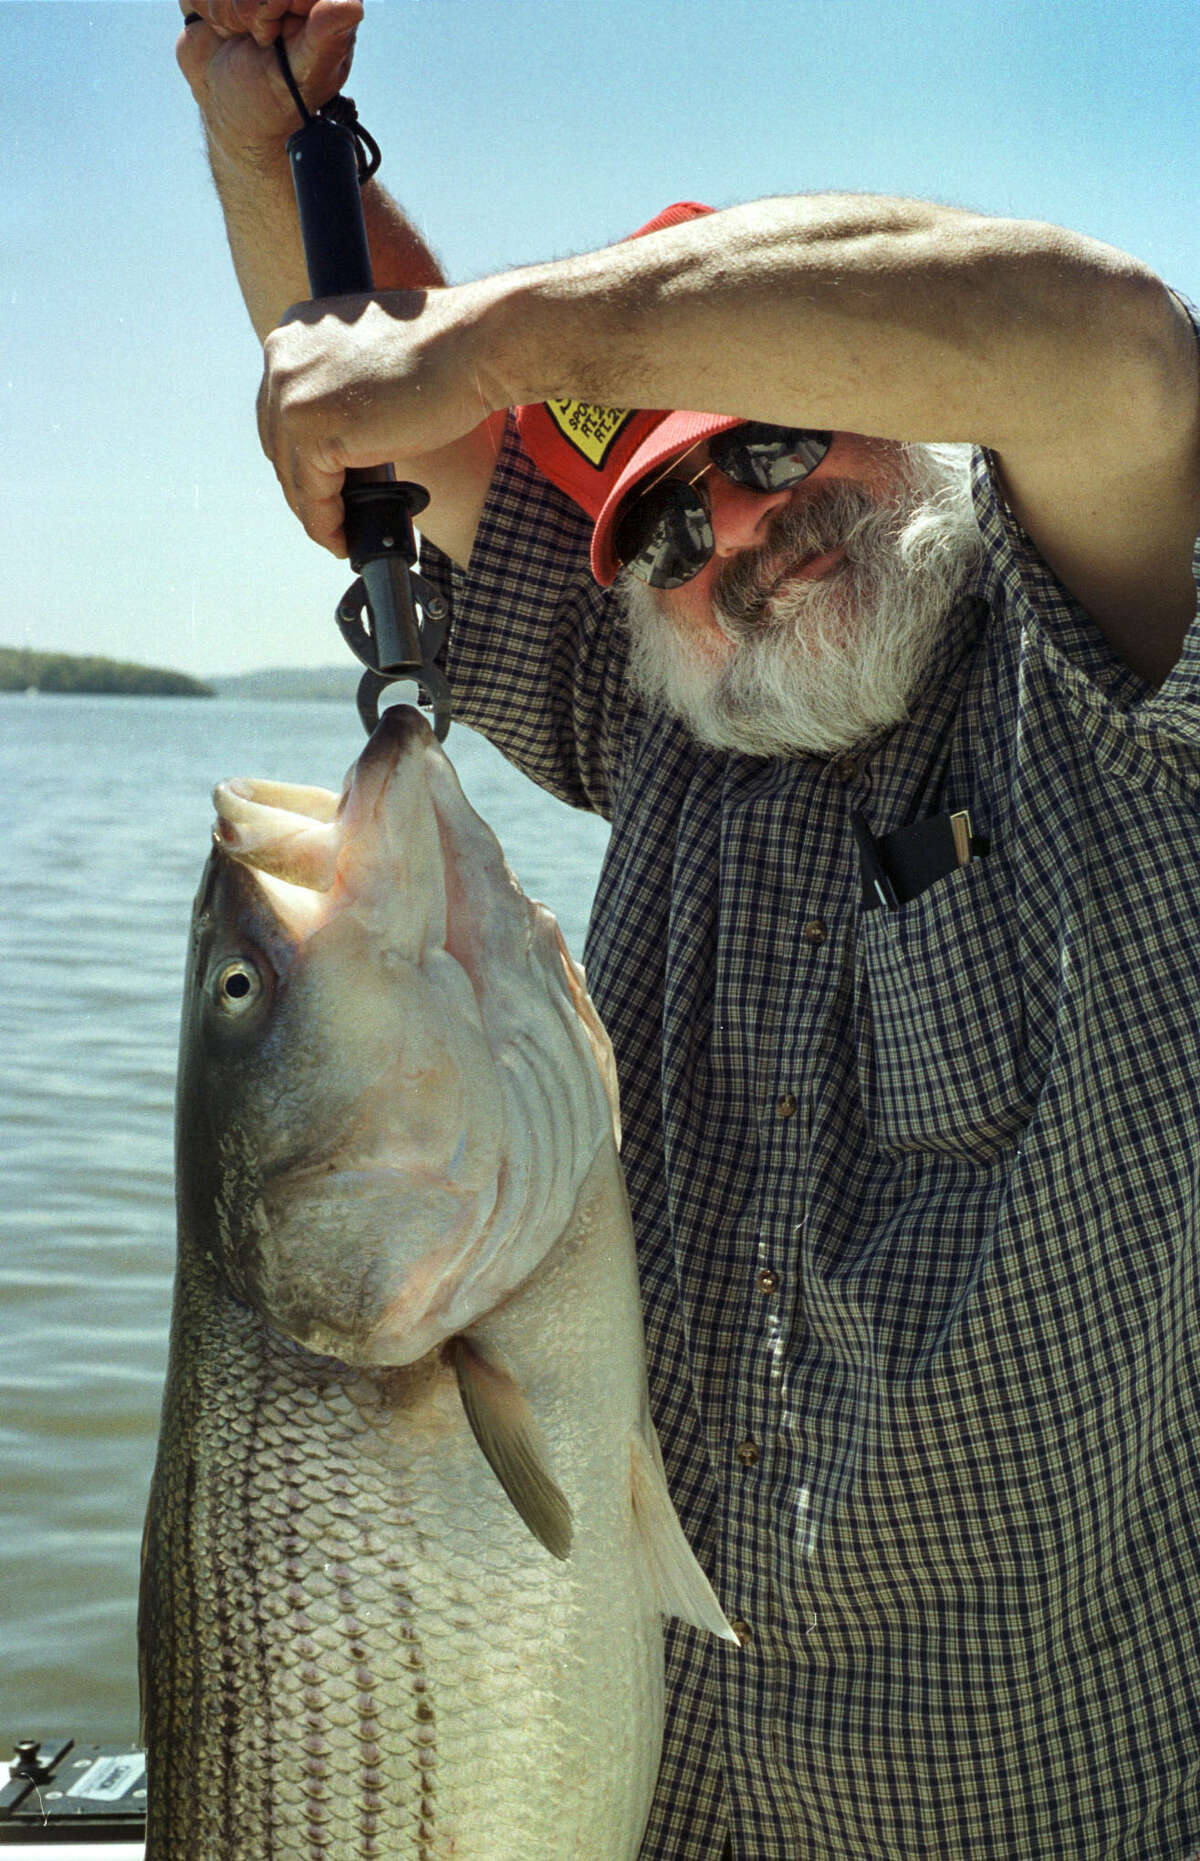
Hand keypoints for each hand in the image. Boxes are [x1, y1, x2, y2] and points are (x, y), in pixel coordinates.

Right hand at [177, 0, 362, 156]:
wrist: (233, 112)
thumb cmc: (278, 98)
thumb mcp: (304, 73)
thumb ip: (325, 37)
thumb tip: (350, 6)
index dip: (270, 2)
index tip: (270, 35)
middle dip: (245, 7)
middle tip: (259, 39)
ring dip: (221, 11)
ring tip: (241, 37)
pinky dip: (201, 7)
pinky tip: (221, 27)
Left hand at [257, 286, 506, 555]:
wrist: (471, 345)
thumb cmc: (441, 351)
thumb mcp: (370, 359)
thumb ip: (341, 386)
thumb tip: (337, 438)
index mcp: (293, 333)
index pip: (281, 410)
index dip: (300, 454)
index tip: (320, 483)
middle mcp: (281, 359)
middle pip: (280, 444)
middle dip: (305, 485)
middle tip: (332, 515)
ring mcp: (292, 396)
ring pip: (292, 476)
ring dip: (315, 512)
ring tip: (340, 536)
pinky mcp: (313, 433)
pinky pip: (313, 497)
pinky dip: (327, 526)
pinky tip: (343, 541)